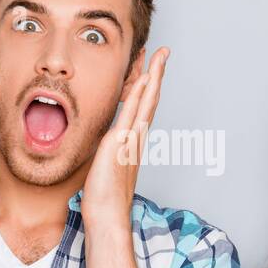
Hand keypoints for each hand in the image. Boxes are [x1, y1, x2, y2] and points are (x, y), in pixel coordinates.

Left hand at [82, 47, 168, 225]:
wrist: (107, 215)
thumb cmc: (103, 198)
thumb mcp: (104, 168)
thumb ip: (107, 154)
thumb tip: (103, 148)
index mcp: (131, 143)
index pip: (143, 108)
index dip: (148, 87)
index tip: (151, 69)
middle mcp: (136, 138)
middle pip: (151, 99)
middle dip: (157, 74)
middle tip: (164, 52)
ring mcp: (131, 139)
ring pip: (147, 101)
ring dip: (154, 77)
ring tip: (160, 56)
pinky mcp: (121, 143)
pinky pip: (133, 113)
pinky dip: (140, 95)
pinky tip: (145, 78)